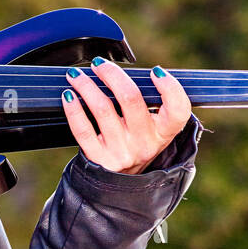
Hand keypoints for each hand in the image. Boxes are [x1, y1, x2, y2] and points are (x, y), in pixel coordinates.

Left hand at [61, 58, 191, 173]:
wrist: (121, 184)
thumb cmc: (137, 146)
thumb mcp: (154, 131)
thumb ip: (152, 105)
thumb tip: (125, 74)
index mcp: (163, 133)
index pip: (178, 110)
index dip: (170, 88)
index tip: (156, 72)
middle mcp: (144, 144)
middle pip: (130, 98)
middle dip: (112, 74)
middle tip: (99, 64)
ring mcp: (121, 152)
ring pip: (102, 109)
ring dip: (86, 86)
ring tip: (77, 75)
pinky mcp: (99, 159)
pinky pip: (83, 130)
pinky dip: (74, 109)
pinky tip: (69, 96)